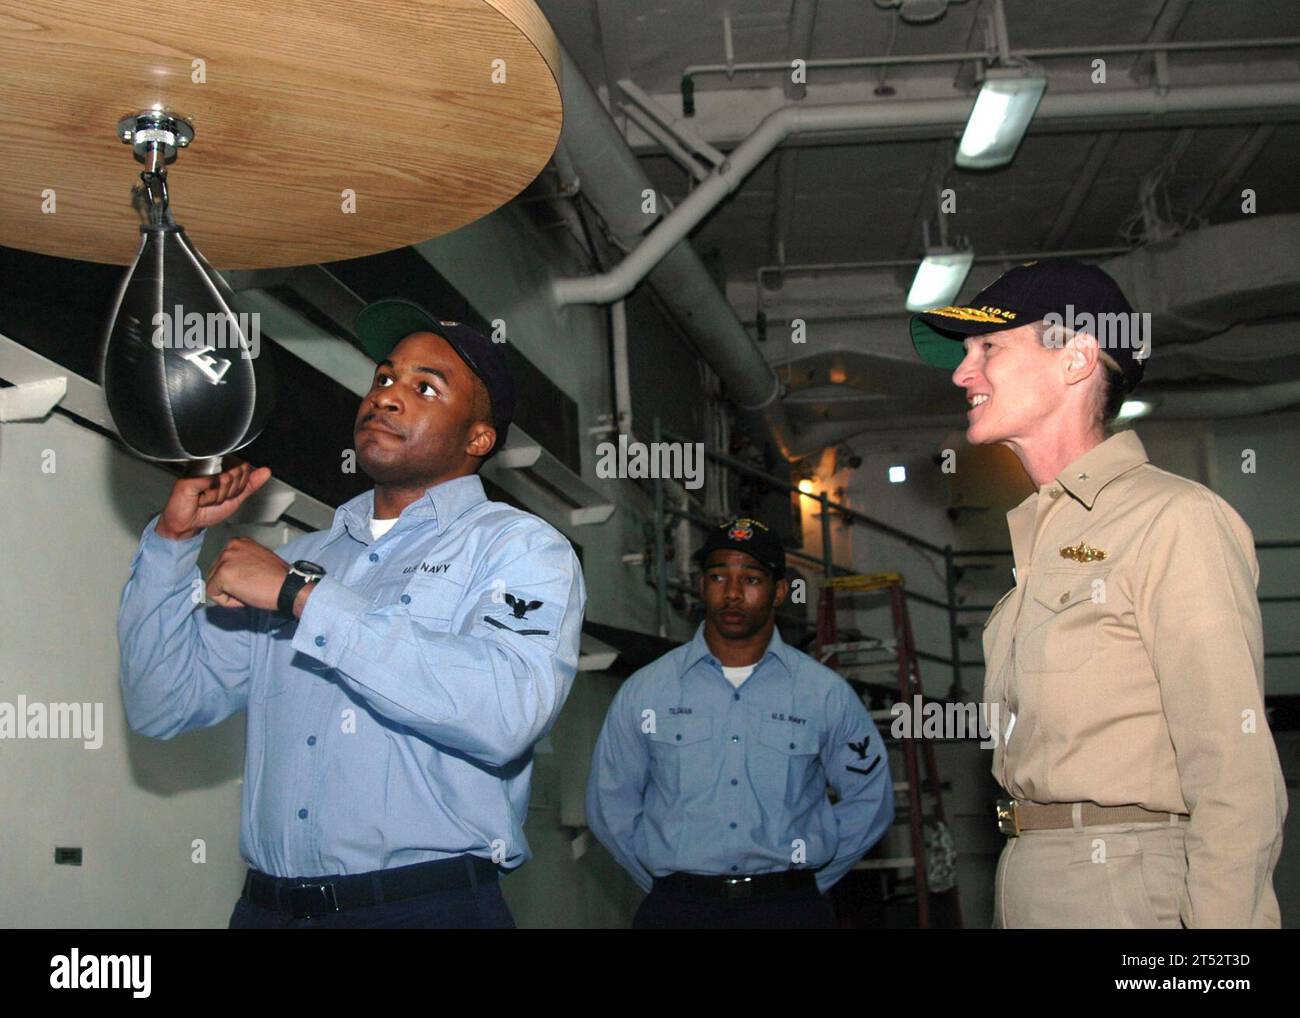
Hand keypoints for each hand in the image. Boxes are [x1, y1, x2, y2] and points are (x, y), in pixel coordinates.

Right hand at [156, 461, 271, 540]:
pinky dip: (209, 497)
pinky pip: (212, 484)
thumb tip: (266, 471)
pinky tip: (199, 499)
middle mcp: (211, 464)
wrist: (188, 524)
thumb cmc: (207, 510)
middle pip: (235, 474)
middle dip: (228, 492)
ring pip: (225, 480)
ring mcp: (199, 469)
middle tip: (214, 497)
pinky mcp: (189, 478)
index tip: (226, 493)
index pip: (244, 470)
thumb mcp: (235, 498)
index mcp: (222, 466)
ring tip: (206, 499)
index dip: (239, 486)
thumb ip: (251, 485)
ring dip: (217, 497)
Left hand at [205, 537, 289, 610]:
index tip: (249, 581)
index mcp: (239, 542)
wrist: (288, 587)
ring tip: (248, 591)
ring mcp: (225, 560)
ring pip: (213, 584)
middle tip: (250, 588)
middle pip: (215, 573)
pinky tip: (244, 597)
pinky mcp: (222, 574)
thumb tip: (233, 573)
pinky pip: (213, 594)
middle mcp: (230, 547)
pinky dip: (226, 601)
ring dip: (228, 593)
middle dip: (229, 585)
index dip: (235, 578)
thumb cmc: (278, 578)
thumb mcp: (258, 559)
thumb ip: (242, 562)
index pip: (222, 564)